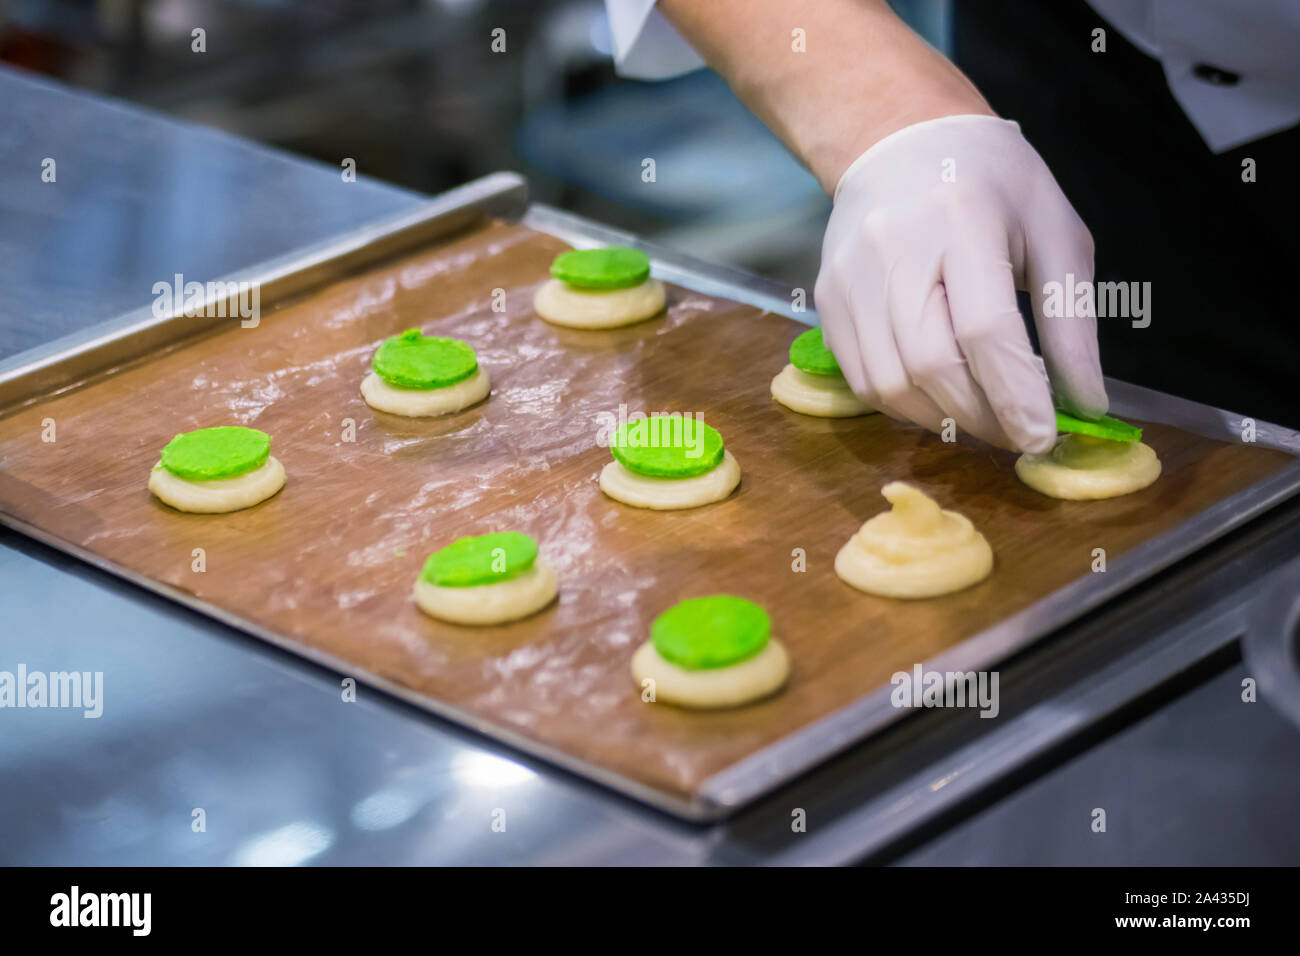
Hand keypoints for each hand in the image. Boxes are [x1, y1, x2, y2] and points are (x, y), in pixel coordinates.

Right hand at [814, 115, 1106, 452]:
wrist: (897, 137)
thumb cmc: (990, 180)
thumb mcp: (1053, 230)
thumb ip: (1070, 318)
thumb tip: (1083, 402)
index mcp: (963, 219)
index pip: (985, 328)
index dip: (1015, 394)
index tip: (1044, 437)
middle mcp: (894, 249)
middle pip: (932, 365)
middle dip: (982, 416)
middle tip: (1020, 433)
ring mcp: (850, 279)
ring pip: (890, 385)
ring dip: (943, 419)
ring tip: (983, 417)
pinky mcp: (827, 302)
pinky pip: (862, 380)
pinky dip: (906, 406)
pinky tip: (939, 398)